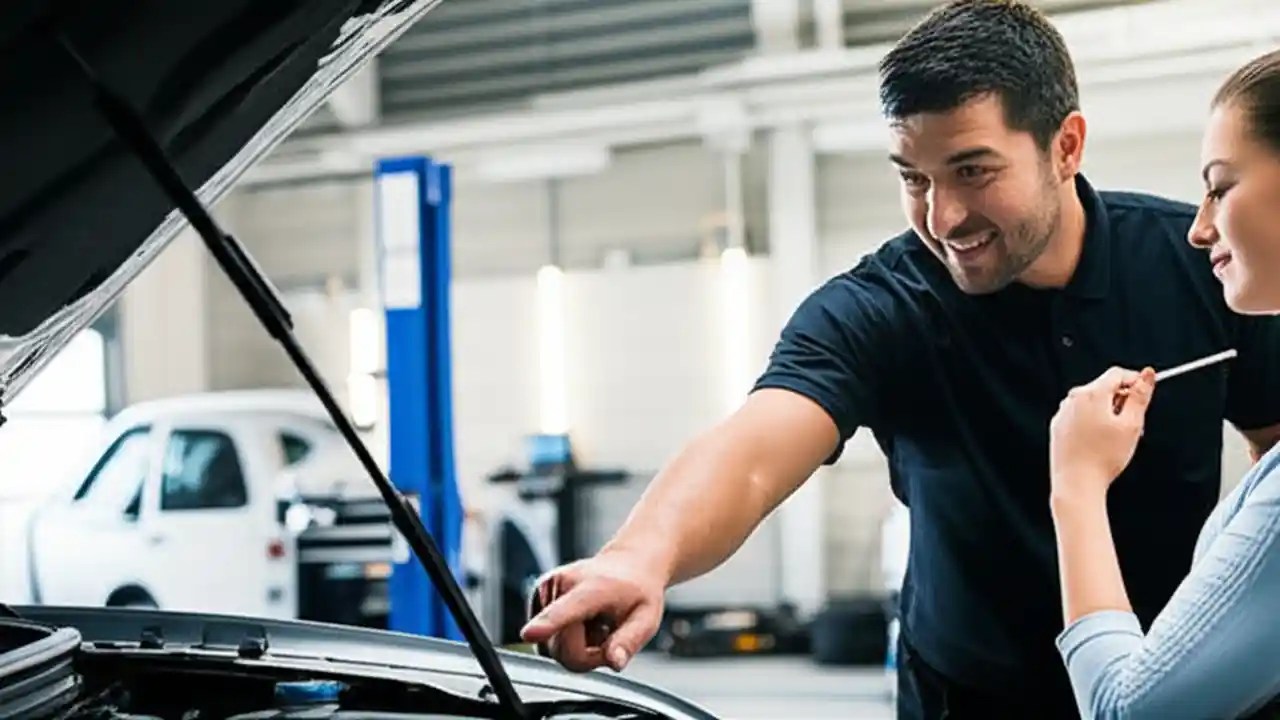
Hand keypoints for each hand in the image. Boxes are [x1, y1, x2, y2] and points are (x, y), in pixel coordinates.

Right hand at [520, 548, 666, 672]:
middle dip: (586, 656)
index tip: (529, 634)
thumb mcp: (648, 619)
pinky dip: (563, 639)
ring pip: (550, 648)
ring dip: (574, 648)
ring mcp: (546, 588)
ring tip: (594, 625)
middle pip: (561, 648)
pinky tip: (579, 622)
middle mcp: (562, 582)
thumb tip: (614, 661)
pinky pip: (545, 640)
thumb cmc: (637, 592)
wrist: (628, 565)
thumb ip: (629, 641)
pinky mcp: (536, 596)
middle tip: (607, 638)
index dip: (547, 624)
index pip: (567, 610)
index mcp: (593, 587)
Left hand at [1049, 366, 1156, 498]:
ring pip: (1091, 401)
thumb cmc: (1104, 457)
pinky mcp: (1058, 425)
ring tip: (1115, 436)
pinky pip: (1079, 415)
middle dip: (1121, 399)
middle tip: (1132, 423)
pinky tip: (1097, 441)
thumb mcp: (1131, 425)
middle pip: (1103, 387)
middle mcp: (1073, 399)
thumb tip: (1148, 374)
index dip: (1134, 381)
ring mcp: (1063, 412)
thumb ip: (1140, 396)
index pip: (1117, 374)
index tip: (1144, 392)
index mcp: (1091, 394)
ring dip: (1107, 411)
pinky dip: (1091, 421)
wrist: (1077, 482)